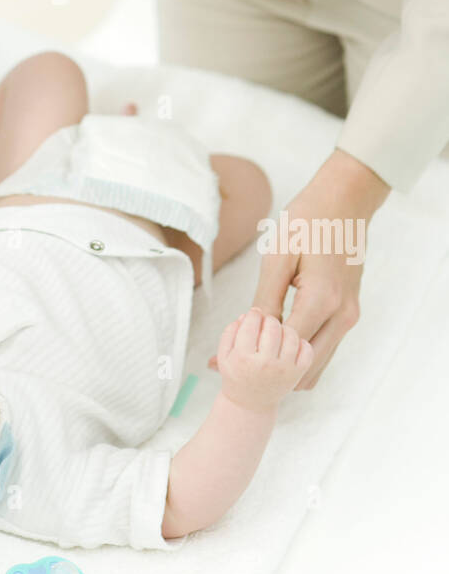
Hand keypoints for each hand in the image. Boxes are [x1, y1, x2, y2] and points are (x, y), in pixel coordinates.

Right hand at [212, 308, 313, 412]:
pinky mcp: (297, 374)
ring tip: (278, 333)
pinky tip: (290, 345)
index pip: (251, 323)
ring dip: (284, 329)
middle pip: (273, 326)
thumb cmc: (236, 375)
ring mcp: (284, 370)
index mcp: (244, 358)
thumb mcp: (224, 355)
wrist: (251, 404)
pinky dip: (301, 343)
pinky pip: (307, 350)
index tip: (254, 315)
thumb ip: (230, 331)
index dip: (253, 314)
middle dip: (268, 319)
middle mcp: (265, 364)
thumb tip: (246, 315)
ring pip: (291, 335)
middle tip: (266, 323)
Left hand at [249, 150, 387, 388]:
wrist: (346, 201)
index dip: (255, 358)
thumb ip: (266, 298)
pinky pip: (323, 346)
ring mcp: (349, 317)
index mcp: (322, 300)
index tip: (225, 362)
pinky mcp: (349, 312)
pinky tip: (273, 341)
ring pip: (317, 363)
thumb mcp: (278, 255)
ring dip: (287, 366)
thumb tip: (252, 331)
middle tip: (236, 365)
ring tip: (252, 354)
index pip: (286, 350)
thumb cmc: (308, 221)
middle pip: (305, 369)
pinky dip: (299, 353)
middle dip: (271, 372)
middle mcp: (342, 316)